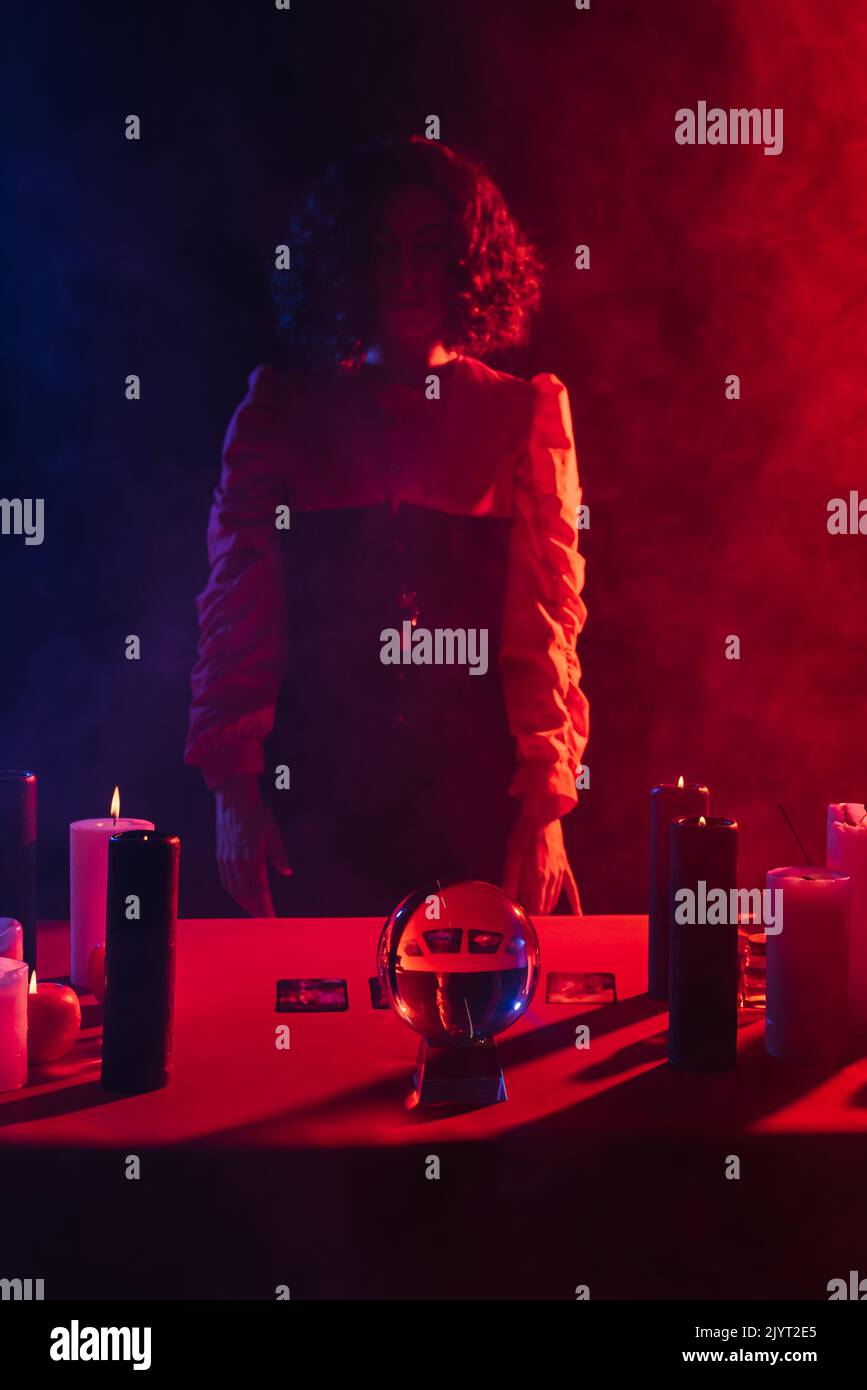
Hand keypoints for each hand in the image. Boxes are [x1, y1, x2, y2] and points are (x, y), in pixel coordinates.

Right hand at [215, 775, 291, 915]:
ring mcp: (227, 861)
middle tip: (264, 921)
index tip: (272, 918)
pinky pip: (226, 881)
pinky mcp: (221, 857)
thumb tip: (287, 872)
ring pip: (235, 890)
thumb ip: (279, 855)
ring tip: (254, 913)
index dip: (266, 907)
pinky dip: (233, 893)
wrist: (233, 801)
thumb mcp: (273, 833)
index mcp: (252, 858)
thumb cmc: (256, 815)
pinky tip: (239, 897)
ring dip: (244, 904)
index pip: (259, 890)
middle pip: (246, 895)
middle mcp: (237, 863)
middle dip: (256, 910)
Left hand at [503, 812, 581, 915]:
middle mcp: (552, 879)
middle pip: (544, 906)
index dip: (528, 917)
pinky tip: (578, 916)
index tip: (520, 922)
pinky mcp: (565, 867)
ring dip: (544, 906)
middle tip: (521, 915)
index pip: (535, 908)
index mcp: (538, 878)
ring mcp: (560, 874)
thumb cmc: (525, 834)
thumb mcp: (512, 857)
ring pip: (553, 899)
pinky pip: (572, 889)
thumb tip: (507, 901)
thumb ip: (510, 881)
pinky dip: (575, 904)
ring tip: (532, 911)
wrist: (544, 814)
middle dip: (534, 913)